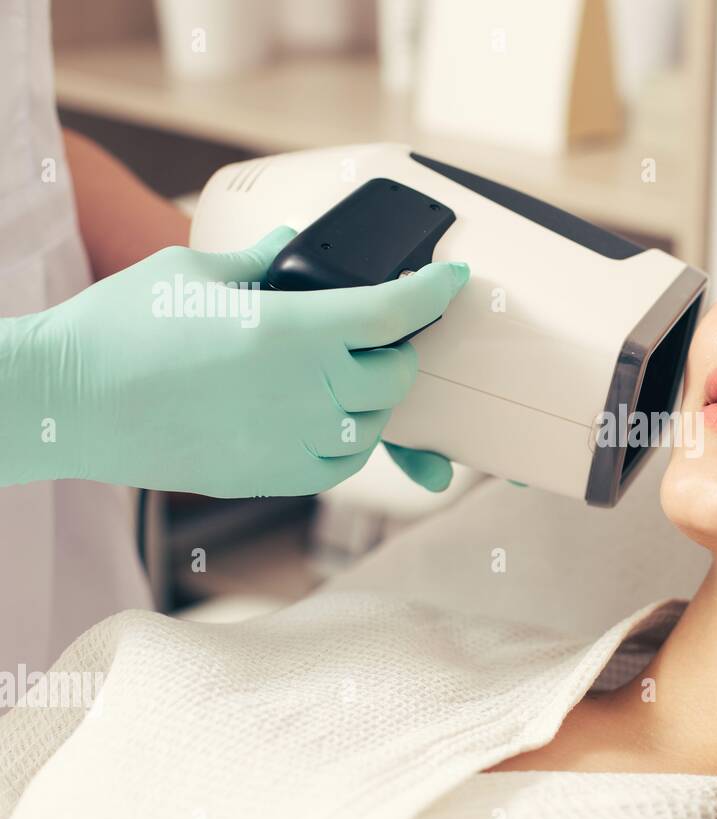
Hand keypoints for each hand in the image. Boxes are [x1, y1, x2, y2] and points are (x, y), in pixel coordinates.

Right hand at [0, 226, 468, 496]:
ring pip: (375, 426)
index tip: (451, 280)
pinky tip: (326, 419)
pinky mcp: (270, 476)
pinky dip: (348, 442)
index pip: (394, 311)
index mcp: (293, 330)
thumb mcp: (192, 273)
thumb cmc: (120, 331)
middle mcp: (304, 390)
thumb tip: (290, 247)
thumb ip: (258, 265)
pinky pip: (340, 466)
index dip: (434, 292)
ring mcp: (291, 440)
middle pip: (396, 374)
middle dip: (399, 350)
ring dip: (375, 400)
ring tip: (347, 377)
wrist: (66, 403)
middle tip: (381, 334)